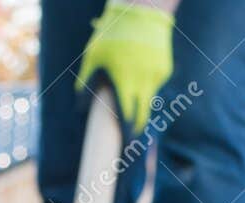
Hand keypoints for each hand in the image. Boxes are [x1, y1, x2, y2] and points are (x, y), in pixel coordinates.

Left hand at [76, 1, 174, 132]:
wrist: (142, 12)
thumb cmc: (112, 34)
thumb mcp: (93, 56)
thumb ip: (85, 82)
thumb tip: (79, 108)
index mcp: (125, 81)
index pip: (127, 118)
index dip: (126, 135)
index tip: (125, 147)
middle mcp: (144, 81)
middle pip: (142, 116)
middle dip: (136, 130)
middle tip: (131, 141)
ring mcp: (157, 76)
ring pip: (149, 101)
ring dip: (140, 108)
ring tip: (132, 106)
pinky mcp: (165, 70)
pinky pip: (154, 86)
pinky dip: (146, 86)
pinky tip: (141, 73)